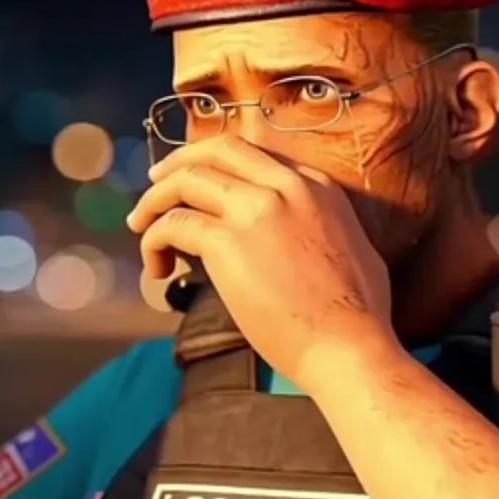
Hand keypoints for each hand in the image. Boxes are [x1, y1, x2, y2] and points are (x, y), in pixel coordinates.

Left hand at [126, 136, 396, 392]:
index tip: (196, 181)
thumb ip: (320, 224)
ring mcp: (256, 209)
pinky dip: (153, 240)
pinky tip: (157, 266)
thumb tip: (297, 234)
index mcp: (316, 185)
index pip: (252, 154)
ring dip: (154, 201)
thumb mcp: (352, 246)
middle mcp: (285, 186)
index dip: (216, 164)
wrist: (349, 348)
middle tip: (155, 183)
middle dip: (179, 162)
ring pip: (186, 180)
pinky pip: (173, 225)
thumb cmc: (358, 316)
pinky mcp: (227, 242)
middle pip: (216, 150)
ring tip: (141, 226)